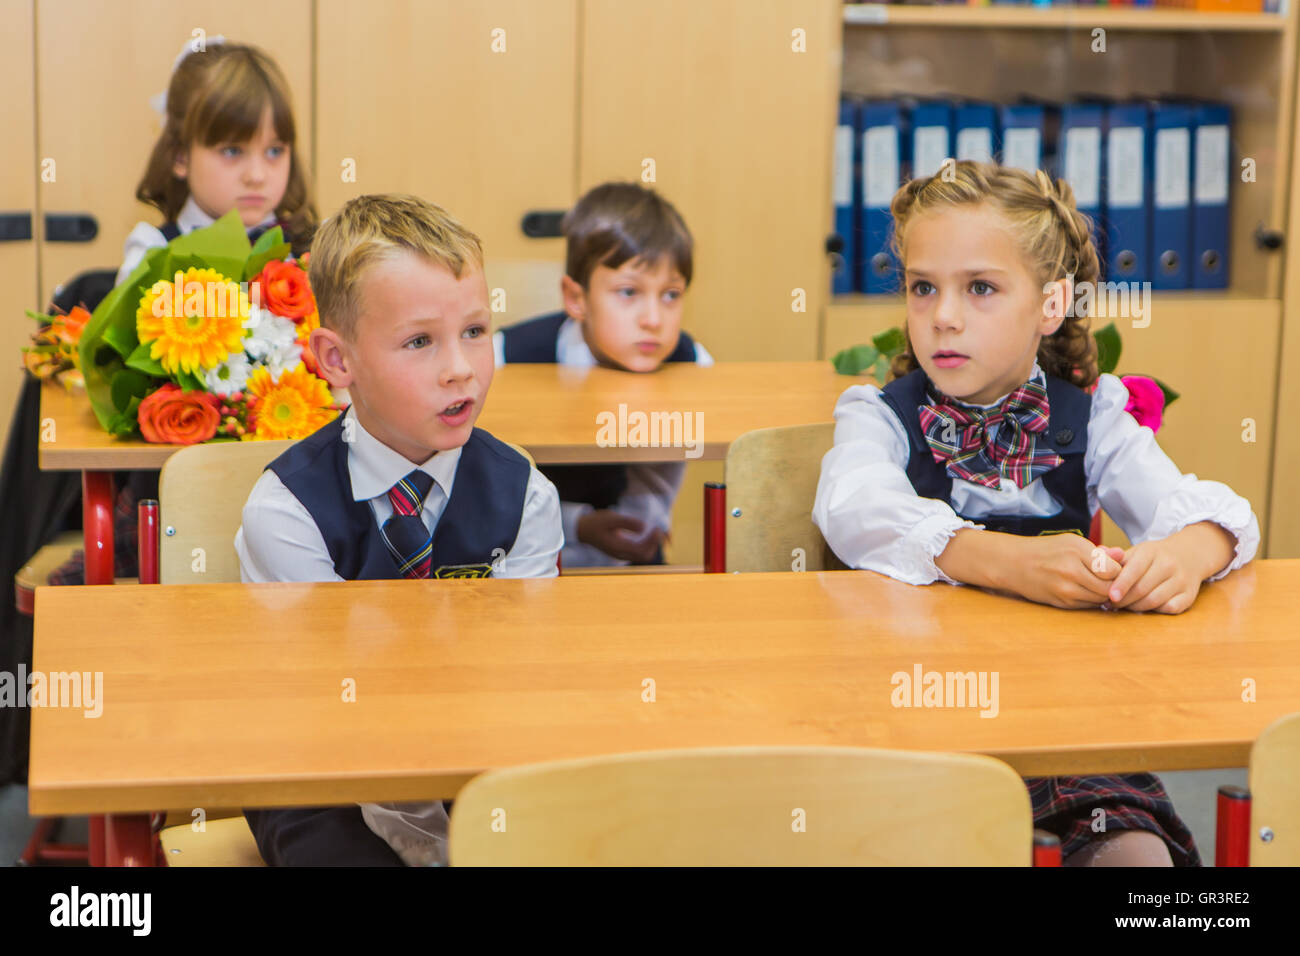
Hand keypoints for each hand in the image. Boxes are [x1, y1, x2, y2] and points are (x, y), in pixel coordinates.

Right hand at [576, 510, 663, 562]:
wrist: (582, 530)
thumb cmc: (596, 522)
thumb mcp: (611, 518)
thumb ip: (627, 522)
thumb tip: (644, 527)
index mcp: (618, 548)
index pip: (642, 550)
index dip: (653, 541)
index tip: (656, 528)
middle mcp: (620, 555)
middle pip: (645, 556)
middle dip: (654, 544)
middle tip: (658, 529)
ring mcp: (620, 555)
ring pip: (642, 556)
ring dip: (651, 545)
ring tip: (655, 531)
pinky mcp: (620, 552)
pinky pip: (637, 553)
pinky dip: (645, 545)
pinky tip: (646, 534)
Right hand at [1011, 534, 1124, 609]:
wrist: (1014, 563)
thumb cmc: (1046, 550)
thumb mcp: (1072, 542)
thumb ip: (1099, 552)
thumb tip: (1123, 556)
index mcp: (1077, 550)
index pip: (1113, 570)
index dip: (1117, 571)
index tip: (1113, 568)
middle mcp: (1072, 571)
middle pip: (1108, 587)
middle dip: (1113, 586)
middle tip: (1110, 580)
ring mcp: (1066, 589)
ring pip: (1100, 599)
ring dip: (1103, 594)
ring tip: (1098, 584)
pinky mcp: (1061, 603)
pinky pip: (1087, 605)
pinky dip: (1091, 600)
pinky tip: (1085, 590)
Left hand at [1106, 523, 1234, 613]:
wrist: (1189, 555)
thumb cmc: (1153, 557)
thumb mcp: (1136, 552)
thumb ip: (1115, 558)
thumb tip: (1097, 558)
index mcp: (1151, 552)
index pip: (1134, 570)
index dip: (1121, 584)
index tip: (1110, 596)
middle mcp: (1169, 565)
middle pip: (1142, 589)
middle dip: (1124, 600)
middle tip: (1110, 604)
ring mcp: (1181, 580)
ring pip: (1155, 600)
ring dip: (1136, 607)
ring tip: (1124, 606)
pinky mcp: (1189, 595)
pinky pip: (1170, 608)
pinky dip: (1155, 611)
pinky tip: (1145, 607)